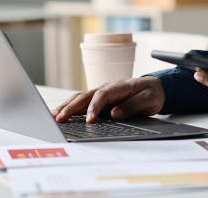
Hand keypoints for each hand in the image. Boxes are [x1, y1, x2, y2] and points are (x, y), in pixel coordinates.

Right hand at [51, 76, 165, 122]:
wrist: (155, 87)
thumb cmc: (151, 93)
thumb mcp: (149, 100)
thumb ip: (133, 105)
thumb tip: (114, 113)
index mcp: (119, 87)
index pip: (102, 95)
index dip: (94, 107)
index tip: (89, 120)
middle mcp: (107, 88)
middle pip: (85, 96)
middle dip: (71, 107)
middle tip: (59, 119)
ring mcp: (101, 92)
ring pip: (80, 98)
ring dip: (66, 106)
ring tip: (53, 116)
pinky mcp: (98, 99)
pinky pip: (81, 102)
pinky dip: (69, 108)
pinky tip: (60, 114)